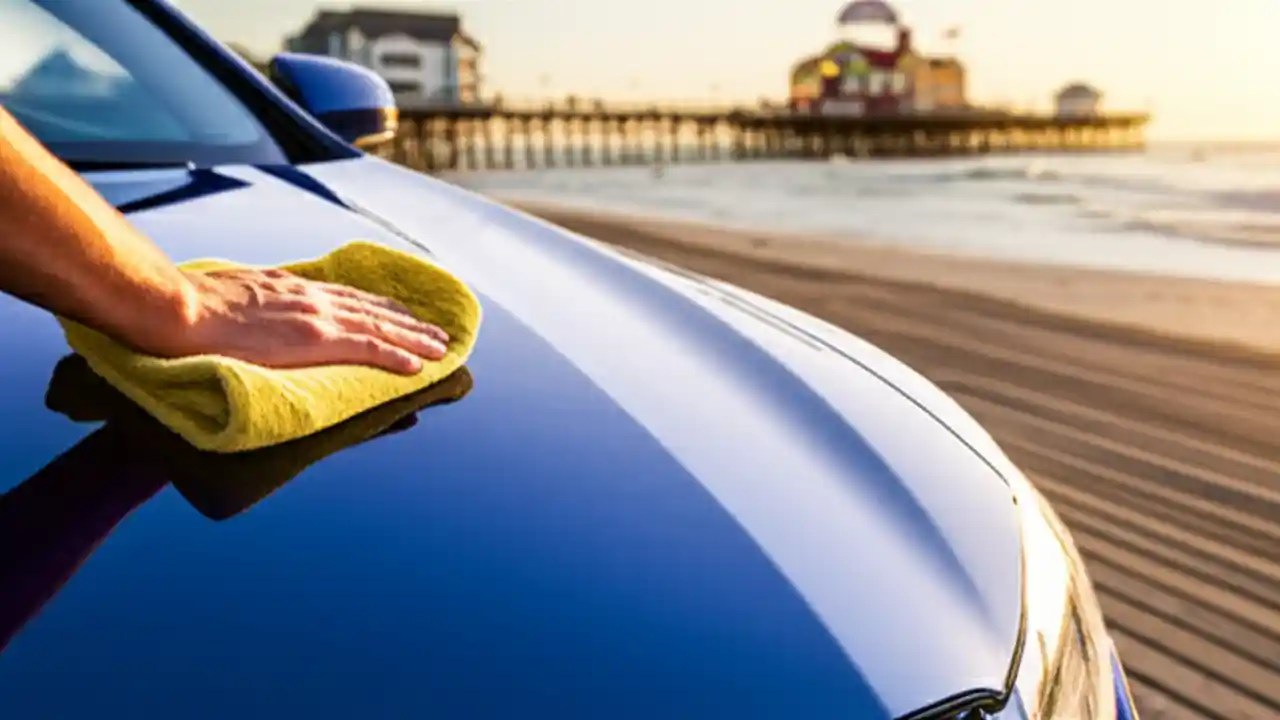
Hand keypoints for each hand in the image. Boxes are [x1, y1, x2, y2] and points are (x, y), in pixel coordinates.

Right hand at [138, 268, 448, 374]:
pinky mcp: (316, 339)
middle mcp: (312, 298)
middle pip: (373, 308)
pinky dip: (396, 355)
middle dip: (408, 321)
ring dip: (414, 338)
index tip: (400, 311)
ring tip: (441, 348)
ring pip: (381, 326)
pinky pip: (368, 347)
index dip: (378, 305)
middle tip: (436, 332)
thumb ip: (258, 301)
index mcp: (293, 288)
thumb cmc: (192, 306)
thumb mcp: (235, 293)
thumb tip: (258, 311)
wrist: (179, 309)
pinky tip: (418, 366)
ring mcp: (317, 317)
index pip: (347, 296)